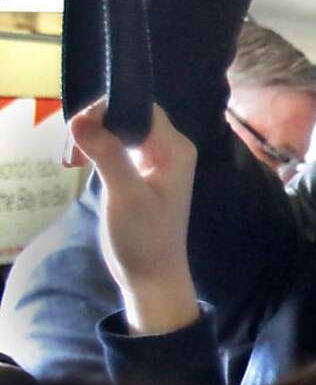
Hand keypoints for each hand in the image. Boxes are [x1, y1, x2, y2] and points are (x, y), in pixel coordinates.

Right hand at [69, 100, 199, 335]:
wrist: (152, 276)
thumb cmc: (144, 238)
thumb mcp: (125, 194)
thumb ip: (107, 155)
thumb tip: (80, 119)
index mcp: (175, 149)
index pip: (142, 108)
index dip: (107, 110)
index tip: (79, 130)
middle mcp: (171, 150)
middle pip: (129, 116)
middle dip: (95, 126)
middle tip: (71, 153)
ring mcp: (157, 161)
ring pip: (119, 131)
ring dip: (92, 139)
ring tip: (71, 162)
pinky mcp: (141, 173)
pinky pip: (116, 147)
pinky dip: (96, 151)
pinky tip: (78, 164)